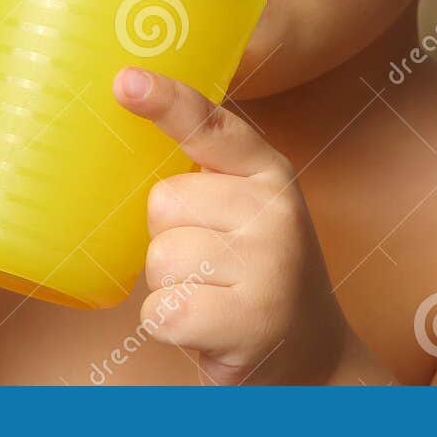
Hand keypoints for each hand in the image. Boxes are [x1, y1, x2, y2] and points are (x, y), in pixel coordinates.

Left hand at [112, 66, 357, 383]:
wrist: (312, 354)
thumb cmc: (256, 272)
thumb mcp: (248, 209)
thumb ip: (207, 171)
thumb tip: (132, 108)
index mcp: (270, 172)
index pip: (212, 128)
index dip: (166, 102)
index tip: (125, 81)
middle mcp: (275, 210)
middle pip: (163, 202)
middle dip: (167, 238)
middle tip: (208, 265)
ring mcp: (267, 265)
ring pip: (159, 259)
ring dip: (169, 286)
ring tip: (210, 296)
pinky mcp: (248, 321)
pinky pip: (161, 309)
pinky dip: (169, 324)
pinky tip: (204, 326)